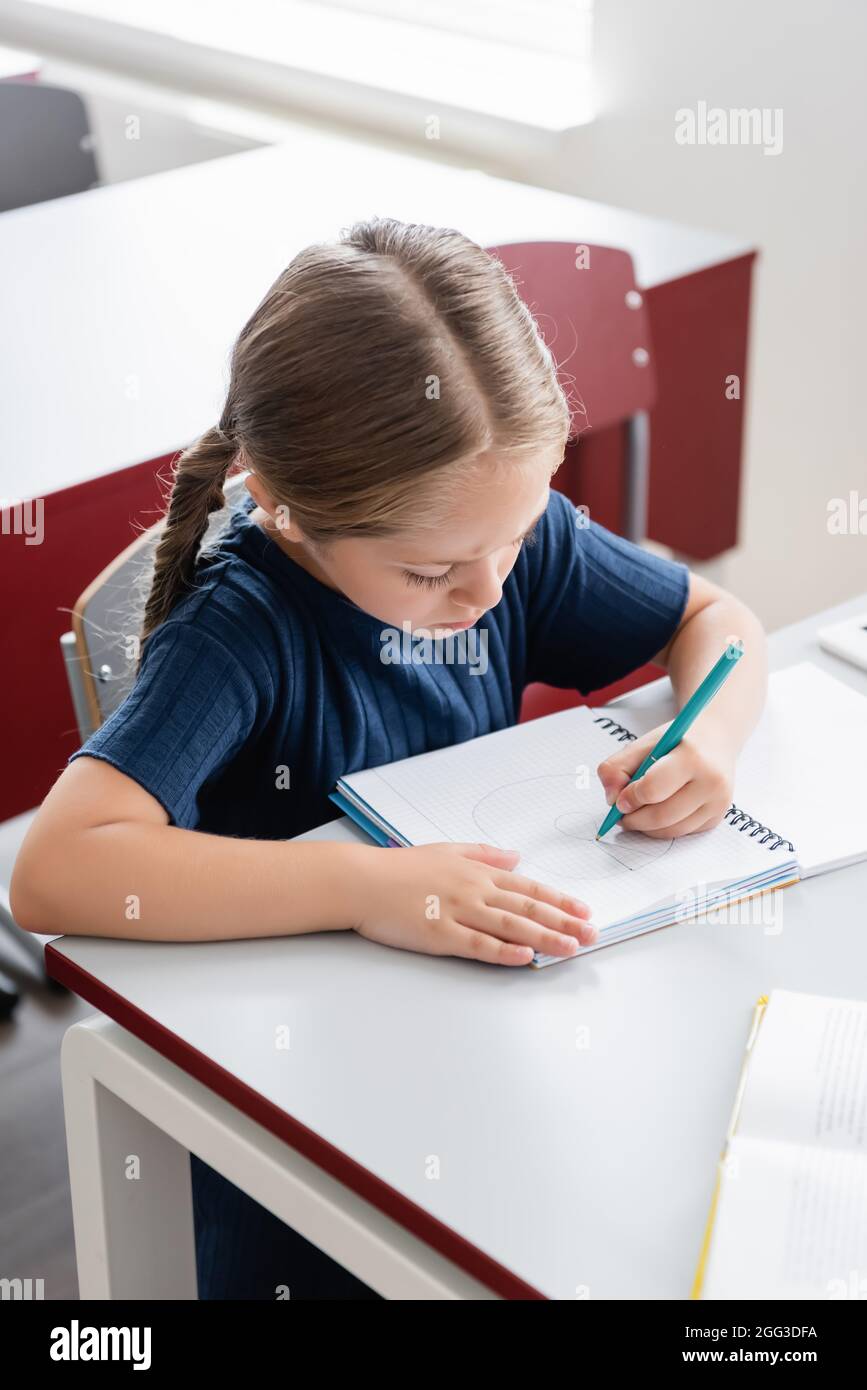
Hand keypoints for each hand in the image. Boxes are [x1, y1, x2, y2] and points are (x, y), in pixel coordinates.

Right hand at [351, 842, 596, 965]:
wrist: (362, 880)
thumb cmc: (400, 867)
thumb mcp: (447, 850)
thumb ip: (484, 854)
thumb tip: (516, 856)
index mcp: (477, 872)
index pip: (528, 888)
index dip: (559, 901)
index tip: (584, 911)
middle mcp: (474, 890)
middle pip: (527, 908)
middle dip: (564, 922)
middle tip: (592, 934)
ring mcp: (457, 912)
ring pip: (510, 926)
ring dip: (544, 937)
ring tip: (571, 948)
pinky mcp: (439, 934)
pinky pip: (477, 944)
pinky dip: (504, 951)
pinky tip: (525, 957)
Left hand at [596, 723, 735, 837]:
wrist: (716, 739)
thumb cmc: (676, 741)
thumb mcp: (644, 743)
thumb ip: (618, 766)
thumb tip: (611, 799)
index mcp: (692, 757)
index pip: (653, 789)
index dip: (630, 798)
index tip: (619, 800)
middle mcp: (711, 782)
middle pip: (661, 816)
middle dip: (633, 820)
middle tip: (620, 815)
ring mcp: (718, 802)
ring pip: (671, 830)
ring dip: (645, 828)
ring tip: (634, 815)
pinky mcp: (717, 817)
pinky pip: (682, 833)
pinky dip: (662, 829)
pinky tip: (656, 813)